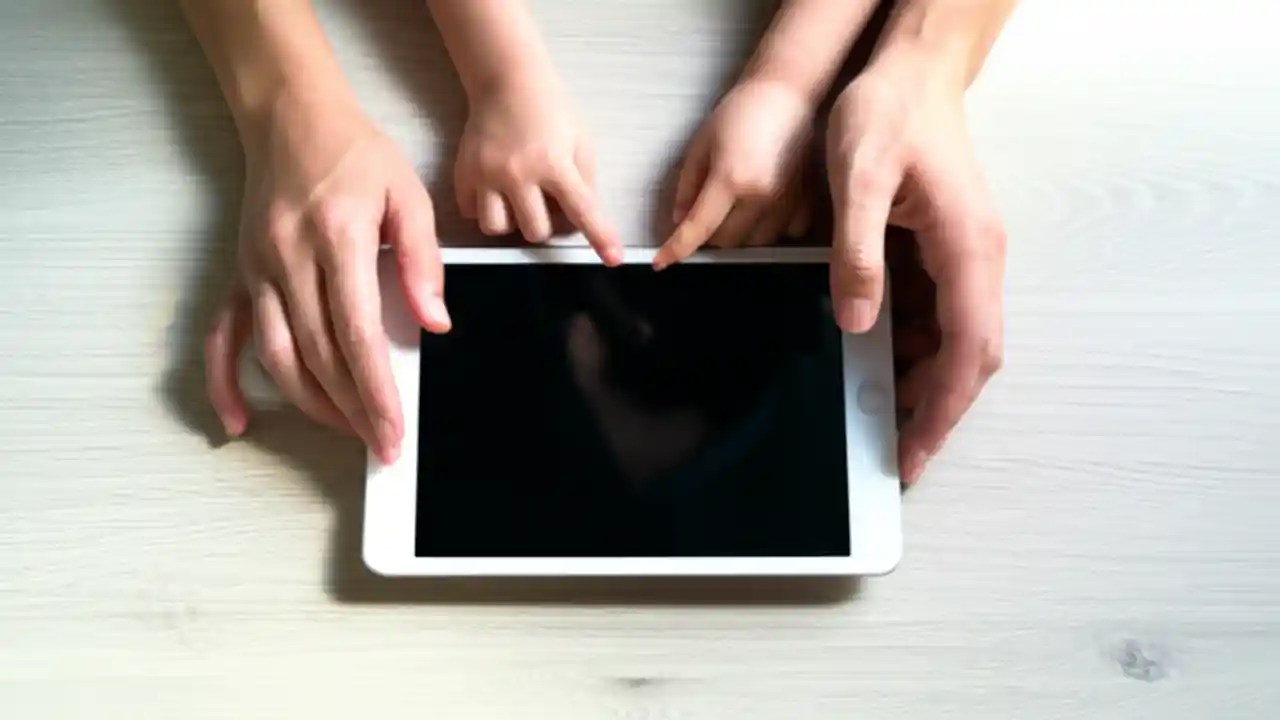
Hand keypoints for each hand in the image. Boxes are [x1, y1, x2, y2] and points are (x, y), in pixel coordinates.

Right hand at [205, 94, 449, 462]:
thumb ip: (422, 260)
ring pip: (278, 355)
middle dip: (353, 409)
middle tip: (382, 445)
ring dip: (311, 403)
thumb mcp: (408, 194)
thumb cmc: (355, 152)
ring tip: (348, 429)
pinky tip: (237, 420)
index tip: (393, 428)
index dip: (376, 390)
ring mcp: (257, 270)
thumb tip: (435, 322)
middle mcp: (289, 259)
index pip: (357, 335)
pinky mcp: (240, 274)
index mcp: (337, 239)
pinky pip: (223, 337)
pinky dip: (223, 382)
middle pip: (320, 356)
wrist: (291, 115)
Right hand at [454, 78, 621, 264]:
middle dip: (545, 223)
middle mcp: (518, 173)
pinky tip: (494, 190)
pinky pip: (471, 212)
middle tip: (545, 200)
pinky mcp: (463, 173)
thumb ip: (584, 181)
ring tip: (517, 199)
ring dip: (512, 221)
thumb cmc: (551, 111)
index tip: (614, 258)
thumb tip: (580, 219)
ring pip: (496, 228)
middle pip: (535, 231)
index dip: (600, 237)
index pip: (582, 210)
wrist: (507, 82)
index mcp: (554, 163)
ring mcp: (486, 174)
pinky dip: (484, 209)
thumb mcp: (581, 141)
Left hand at [655, 79, 812, 269]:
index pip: (698, 228)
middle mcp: (761, 197)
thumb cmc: (740, 112)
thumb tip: (679, 219)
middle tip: (704, 210)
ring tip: (733, 206)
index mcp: (731, 179)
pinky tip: (761, 206)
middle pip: (725, 242)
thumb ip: (687, 185)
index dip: (676, 249)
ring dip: (737, 234)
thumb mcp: (701, 144)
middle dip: (708, 234)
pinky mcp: (803, 202)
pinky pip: (782, 234)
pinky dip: (767, 228)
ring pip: (753, 243)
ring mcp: (786, 202)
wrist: (786, 94)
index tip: (661, 261)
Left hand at [826, 58, 1005, 484]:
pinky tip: (873, 353)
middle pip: (972, 357)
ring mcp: (967, 255)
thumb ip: (856, 253)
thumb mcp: (857, 179)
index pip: (967, 351)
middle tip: (896, 453)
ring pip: (957, 340)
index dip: (942, 410)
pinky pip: (938, 313)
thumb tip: (857, 323)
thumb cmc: (889, 113)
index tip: (915, 454)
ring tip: (874, 409)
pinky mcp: (947, 249)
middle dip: (937, 409)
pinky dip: (912, 344)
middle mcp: (979, 259)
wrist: (911, 70)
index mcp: (967, 248)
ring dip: (922, 378)